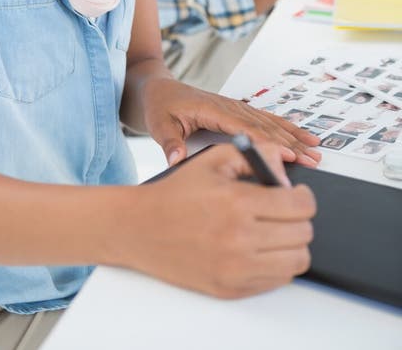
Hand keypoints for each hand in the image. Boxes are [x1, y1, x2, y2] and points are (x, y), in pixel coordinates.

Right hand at [120, 143, 315, 298]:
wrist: (140, 228)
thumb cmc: (177, 193)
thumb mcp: (214, 160)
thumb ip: (256, 156)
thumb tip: (286, 169)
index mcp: (238, 202)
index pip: (301, 205)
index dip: (303, 196)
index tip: (295, 194)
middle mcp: (240, 238)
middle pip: (303, 234)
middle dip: (298, 219)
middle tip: (283, 211)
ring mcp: (236, 268)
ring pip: (296, 262)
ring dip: (291, 244)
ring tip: (273, 231)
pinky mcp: (232, 289)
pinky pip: (277, 281)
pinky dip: (275, 264)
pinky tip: (258, 248)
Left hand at [141, 76, 320, 167]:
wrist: (157, 89)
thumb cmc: (159, 106)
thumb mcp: (159, 124)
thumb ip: (169, 142)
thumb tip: (177, 159)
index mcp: (212, 108)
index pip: (245, 128)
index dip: (268, 143)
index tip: (287, 156)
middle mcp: (228, 106)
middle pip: (264, 126)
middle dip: (290, 143)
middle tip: (313, 160)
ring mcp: (234, 107)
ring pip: (269, 122)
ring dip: (293, 136)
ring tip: (316, 150)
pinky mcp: (236, 111)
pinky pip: (264, 120)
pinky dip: (285, 128)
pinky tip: (301, 136)